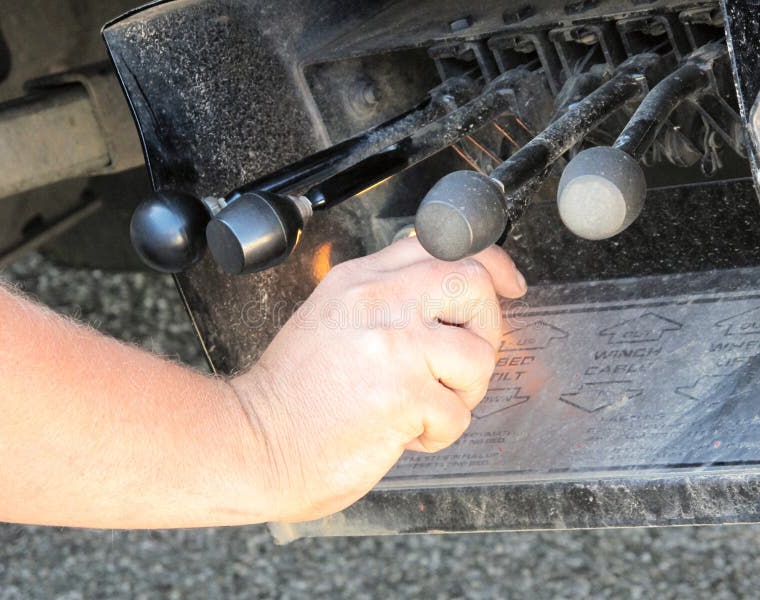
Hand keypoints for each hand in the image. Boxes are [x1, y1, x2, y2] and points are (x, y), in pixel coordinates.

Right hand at [230, 237, 525, 522]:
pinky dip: (436, 434)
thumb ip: (386, 301)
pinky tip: (400, 433)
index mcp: (361, 280)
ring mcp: (393, 344)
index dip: (490, 263)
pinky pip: (456, 414)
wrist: (252, 443)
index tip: (507, 285)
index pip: (443, 245)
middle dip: (486, 330)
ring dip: (460, 394)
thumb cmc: (292, 395)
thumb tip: (449, 303)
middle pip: (474, 285)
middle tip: (461, 365)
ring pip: (477, 356)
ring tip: (420, 408)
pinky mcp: (402, 392)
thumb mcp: (333, 320)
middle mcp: (378, 301)